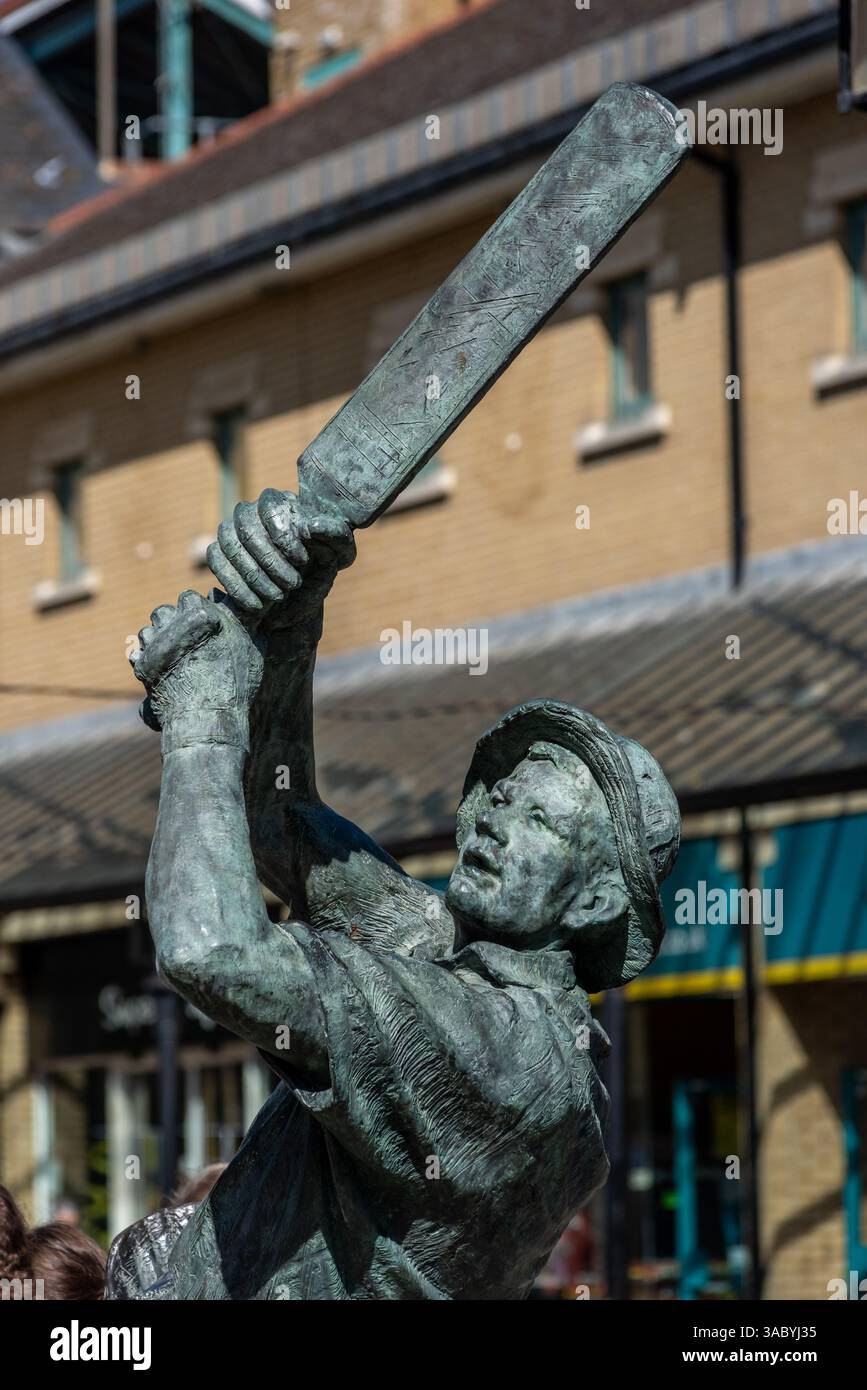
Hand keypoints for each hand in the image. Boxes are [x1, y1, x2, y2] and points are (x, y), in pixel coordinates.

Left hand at [131, 590, 264, 753]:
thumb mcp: (251, 651)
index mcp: (200, 613)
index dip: (194, 610)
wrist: (208, 717)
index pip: (188, 597)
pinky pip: (136, 653)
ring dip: (157, 641)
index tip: (200, 625)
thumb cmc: (235, 685)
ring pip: (148, 631)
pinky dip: (146, 659)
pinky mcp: (142, 664)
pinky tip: (160, 670)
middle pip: (164, 611)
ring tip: (172, 658)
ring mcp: (155, 644)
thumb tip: (250, 610)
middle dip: (172, 624)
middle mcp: (174, 623)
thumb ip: (244, 625)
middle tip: (184, 643)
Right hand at [207, 489, 355, 631]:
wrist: (298, 598)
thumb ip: (336, 535)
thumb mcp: (340, 553)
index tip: (303, 561)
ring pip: (229, 543)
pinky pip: (216, 560)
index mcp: (281, 503)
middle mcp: (251, 511)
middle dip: (271, 562)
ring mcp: (230, 531)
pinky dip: (236, 585)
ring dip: (254, 575)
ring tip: (277, 596)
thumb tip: (310, 526)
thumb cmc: (322, 567)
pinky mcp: (218, 552)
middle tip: (292, 585)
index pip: (270, 506)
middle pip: (247, 527)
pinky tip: (258, 604)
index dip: (285, 536)